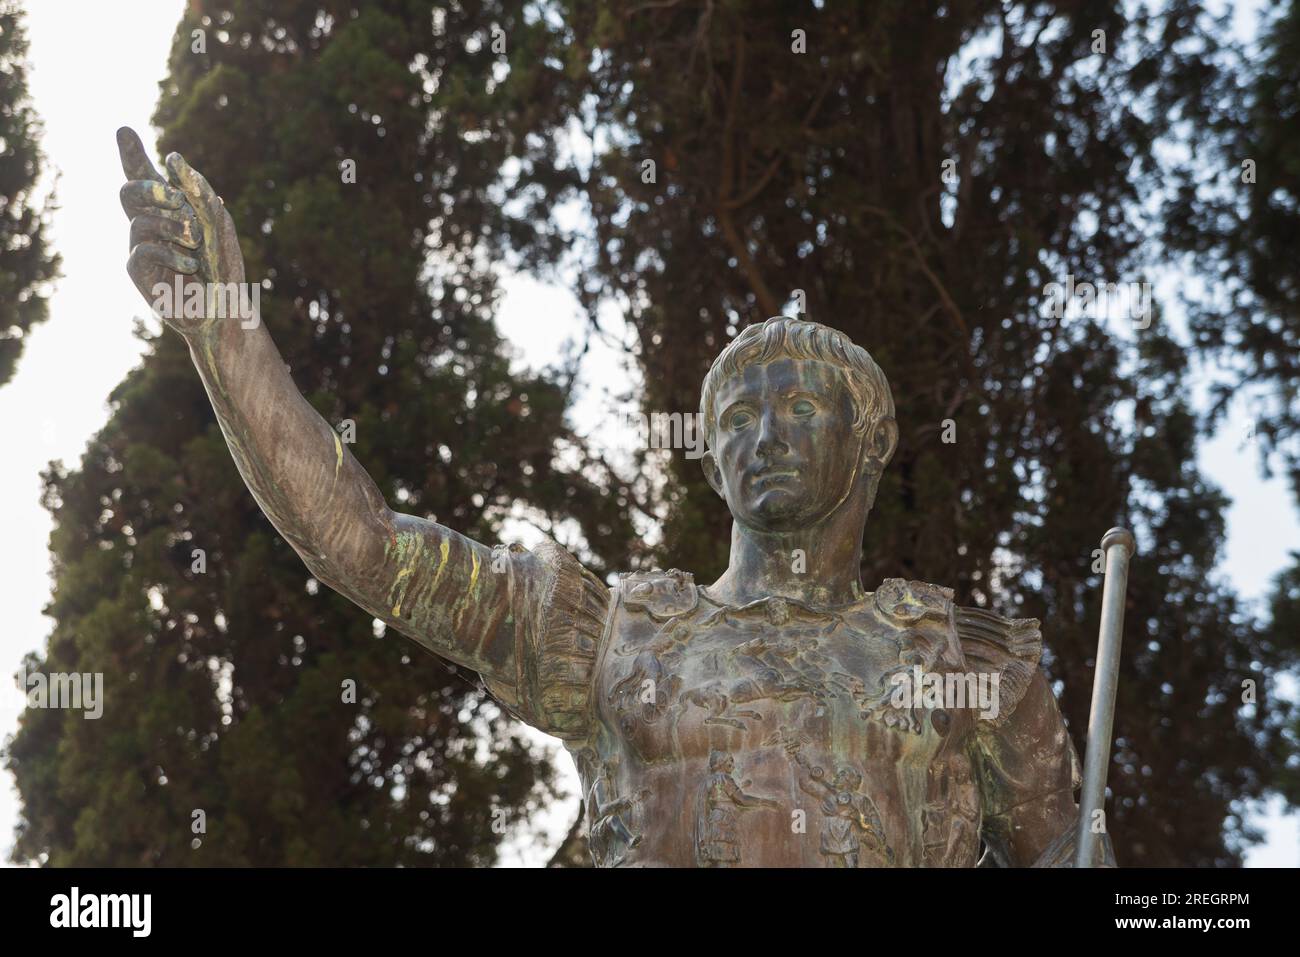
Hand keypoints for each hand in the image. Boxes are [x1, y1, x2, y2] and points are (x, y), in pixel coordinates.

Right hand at [117, 127, 245, 336]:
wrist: (224, 308)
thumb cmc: (222, 264)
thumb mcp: (218, 224)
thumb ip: (198, 192)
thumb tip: (172, 158)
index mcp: (168, 209)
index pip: (142, 175)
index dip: (131, 153)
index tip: (123, 130)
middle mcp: (149, 223)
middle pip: (128, 191)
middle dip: (151, 190)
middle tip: (177, 199)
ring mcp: (139, 246)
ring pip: (140, 220)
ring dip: (174, 227)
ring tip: (196, 243)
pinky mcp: (137, 271)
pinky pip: (143, 249)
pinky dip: (171, 254)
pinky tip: (190, 265)